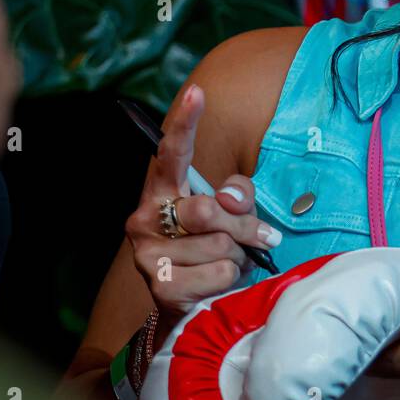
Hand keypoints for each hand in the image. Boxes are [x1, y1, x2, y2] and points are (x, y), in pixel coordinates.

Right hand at [125, 83, 279, 337]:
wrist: (189, 307)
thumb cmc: (212, 251)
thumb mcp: (230, 217)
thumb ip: (237, 197)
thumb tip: (229, 199)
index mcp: (163, 192)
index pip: (173, 153)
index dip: (186, 123)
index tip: (199, 92)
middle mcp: (145, 218)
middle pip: (209, 209)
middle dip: (242, 226)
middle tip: (253, 239)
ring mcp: (148, 254)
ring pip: (220, 245)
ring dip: (237, 258)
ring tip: (226, 264)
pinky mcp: (160, 287)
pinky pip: (219, 274)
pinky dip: (229, 280)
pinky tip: (215, 285)